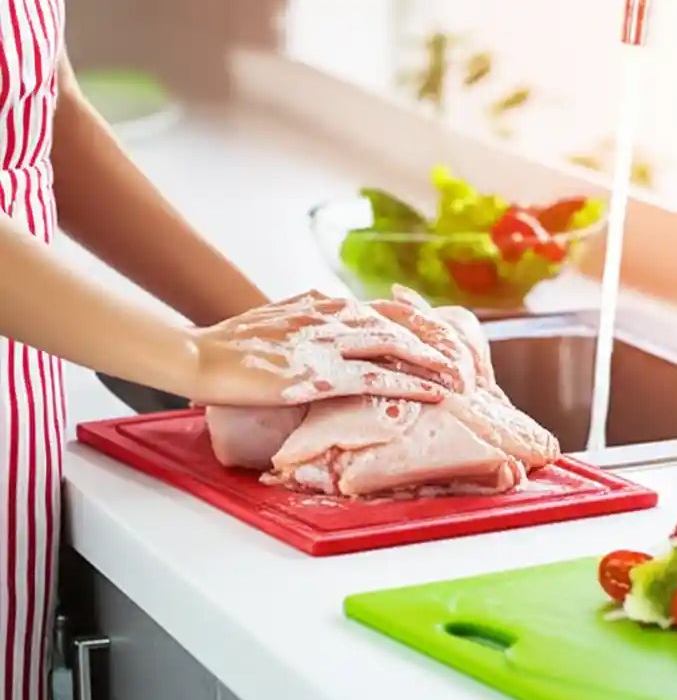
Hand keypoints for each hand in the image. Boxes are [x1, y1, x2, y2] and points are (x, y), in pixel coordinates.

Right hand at [183, 290, 457, 405]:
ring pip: (394, 349)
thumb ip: (310, 322)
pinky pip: (377, 380)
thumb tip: (332, 331)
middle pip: (396, 326)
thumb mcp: (278, 320)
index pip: (382, 311)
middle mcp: (332, 315)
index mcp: (323, 303)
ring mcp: (328, 344)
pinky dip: (410, 386)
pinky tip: (432, 395)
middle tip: (455, 362)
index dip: (414, 327)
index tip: (435, 342)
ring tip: (455, 378)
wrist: (198, 355)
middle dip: (430, 344)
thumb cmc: (230, 344)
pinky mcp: (321, 375)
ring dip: (430, 364)